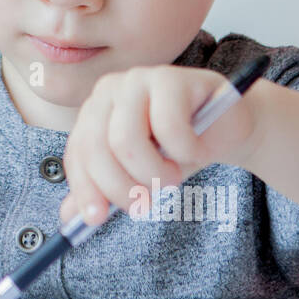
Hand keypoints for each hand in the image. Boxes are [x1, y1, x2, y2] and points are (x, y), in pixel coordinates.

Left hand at [58, 65, 258, 226]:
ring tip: (173, 178)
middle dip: (122, 187)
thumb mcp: (139, 174)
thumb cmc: (179, 149)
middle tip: (148, 203)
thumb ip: (105, 190)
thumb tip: (68, 219)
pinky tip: (197, 150)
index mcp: (94, 112)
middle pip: (98, 149)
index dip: (85, 188)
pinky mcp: (171, 79)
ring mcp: (138, 80)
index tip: (96, 220)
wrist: (230, 128)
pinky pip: (169, 128)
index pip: (78, 153)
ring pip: (126, 140)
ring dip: (154, 173)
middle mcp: (109, 91)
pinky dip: (185, 151)